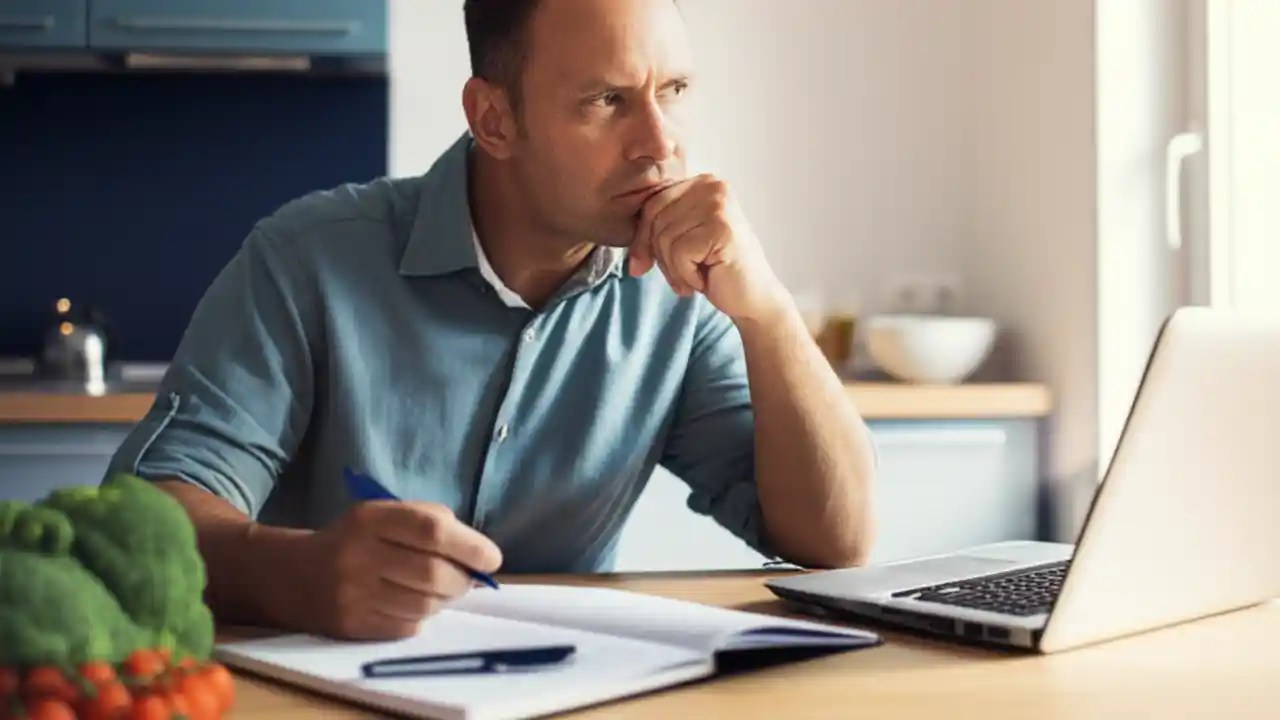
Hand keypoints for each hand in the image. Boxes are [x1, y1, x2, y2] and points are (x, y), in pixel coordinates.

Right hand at [300, 501, 502, 638]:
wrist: (294, 576)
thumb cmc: (356, 539)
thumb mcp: (384, 514)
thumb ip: (431, 522)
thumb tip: (480, 554)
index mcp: (371, 519)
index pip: (432, 531)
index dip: (470, 546)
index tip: (492, 559)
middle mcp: (359, 556)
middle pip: (433, 574)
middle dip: (463, 580)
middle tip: (469, 579)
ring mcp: (353, 595)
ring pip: (424, 605)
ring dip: (445, 600)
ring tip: (440, 589)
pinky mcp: (353, 626)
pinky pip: (408, 626)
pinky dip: (422, 616)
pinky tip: (412, 603)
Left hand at [628, 174, 790, 323]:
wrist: (753, 298)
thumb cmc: (716, 269)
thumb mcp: (681, 242)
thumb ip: (657, 230)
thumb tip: (629, 254)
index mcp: (702, 183)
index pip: (652, 204)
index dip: (642, 238)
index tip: (642, 265)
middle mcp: (713, 186)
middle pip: (655, 218)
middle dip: (659, 254)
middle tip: (680, 275)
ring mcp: (720, 204)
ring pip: (665, 237)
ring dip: (674, 268)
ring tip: (694, 278)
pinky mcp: (722, 227)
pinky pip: (680, 252)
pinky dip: (686, 274)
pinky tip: (704, 280)